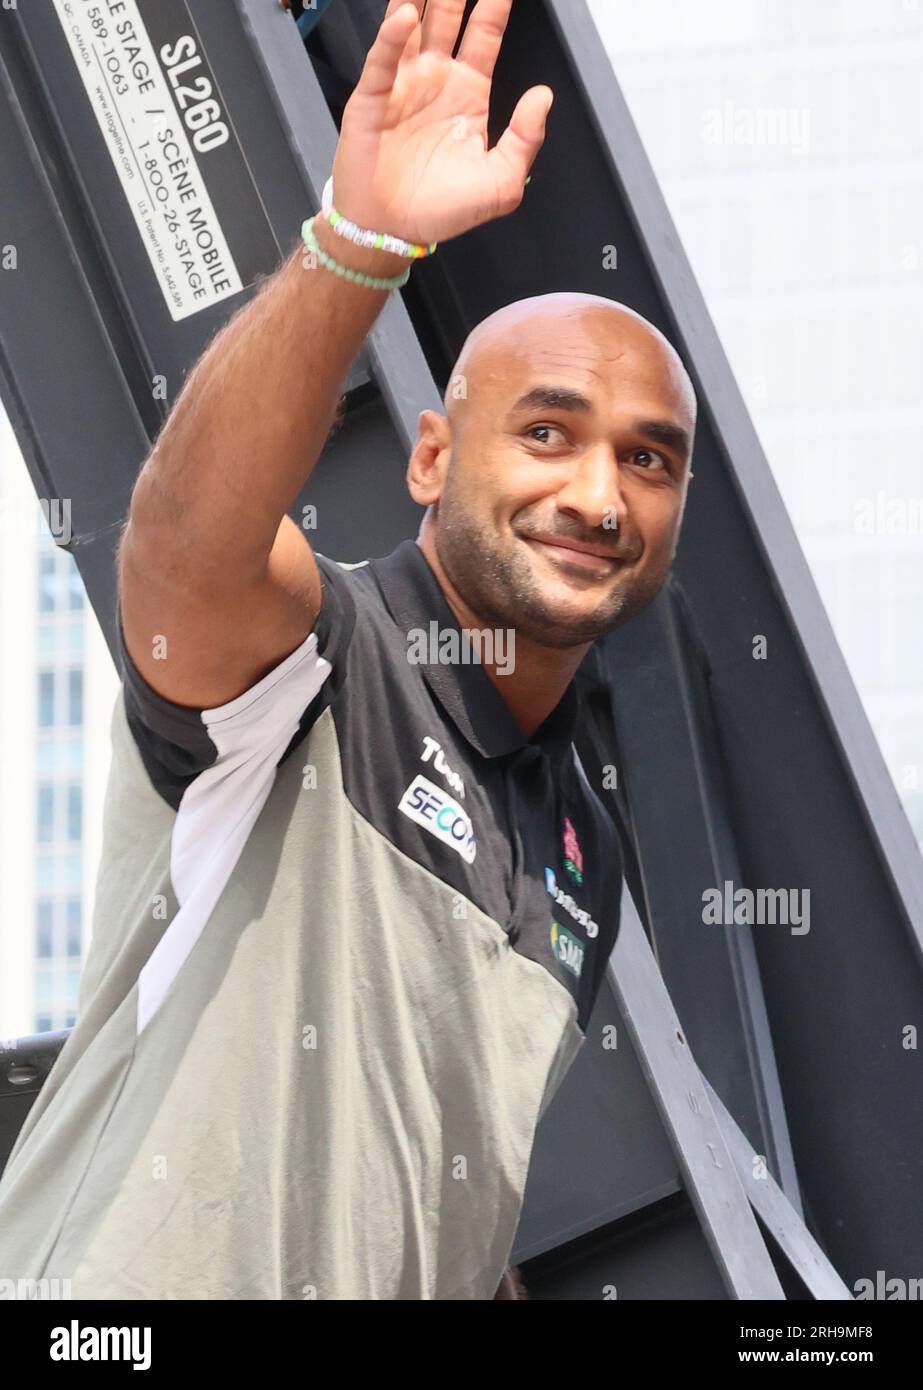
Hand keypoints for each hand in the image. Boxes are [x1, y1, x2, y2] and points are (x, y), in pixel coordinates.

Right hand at [330, 0, 552, 245]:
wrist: (391, 232)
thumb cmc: (441, 212)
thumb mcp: (501, 185)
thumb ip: (526, 141)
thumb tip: (544, 97)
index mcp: (469, 93)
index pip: (486, 33)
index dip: (496, 3)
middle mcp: (436, 80)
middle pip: (449, 15)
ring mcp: (403, 84)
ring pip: (414, 23)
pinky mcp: (373, 96)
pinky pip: (384, 57)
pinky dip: (393, 35)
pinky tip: (405, 16)